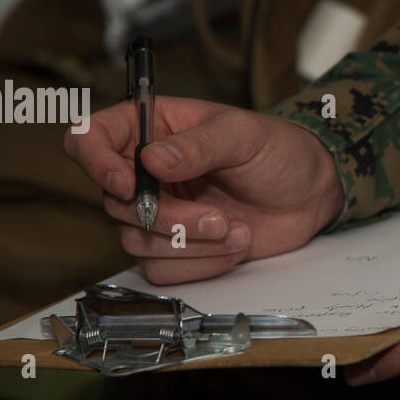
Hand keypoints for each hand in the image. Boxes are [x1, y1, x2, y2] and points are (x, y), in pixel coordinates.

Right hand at [64, 97, 343, 283]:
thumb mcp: (243, 136)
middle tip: (219, 217)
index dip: (95, 163)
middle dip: (170, 219)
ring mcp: (159, 212)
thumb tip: (151, 160)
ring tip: (237, 229)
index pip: (88, 138)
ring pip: (136, 243)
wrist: (311, 195)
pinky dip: (200, 265)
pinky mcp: (176, 248)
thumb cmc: (279, 152)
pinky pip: (160, 271)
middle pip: (115, 204)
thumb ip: (197, 147)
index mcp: (150, 129)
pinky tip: (234, 246)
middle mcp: (145, 172)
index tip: (128, 184)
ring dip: (191, 244)